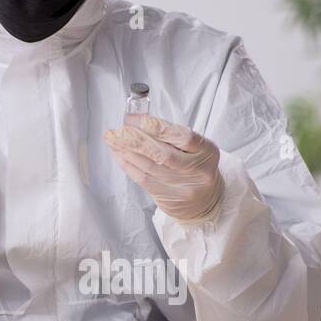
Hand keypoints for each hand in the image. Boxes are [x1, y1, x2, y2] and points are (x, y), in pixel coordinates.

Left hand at [104, 115, 223, 221]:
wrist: (205, 200)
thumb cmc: (195, 165)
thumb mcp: (194, 147)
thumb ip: (170, 133)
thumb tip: (137, 120)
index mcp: (207, 152)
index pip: (184, 138)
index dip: (162, 129)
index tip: (143, 121)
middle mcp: (198, 171)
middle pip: (163, 155)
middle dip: (137, 141)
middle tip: (119, 131)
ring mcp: (183, 187)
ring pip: (149, 167)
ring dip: (127, 152)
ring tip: (113, 140)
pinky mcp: (167, 197)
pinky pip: (142, 179)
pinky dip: (127, 165)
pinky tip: (118, 154)